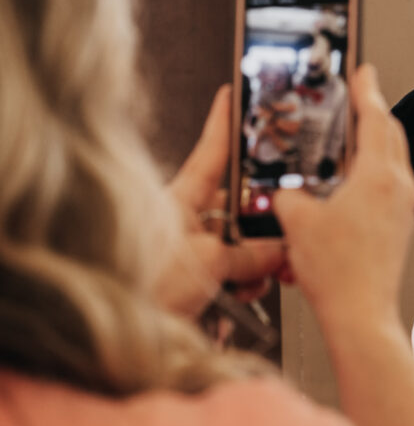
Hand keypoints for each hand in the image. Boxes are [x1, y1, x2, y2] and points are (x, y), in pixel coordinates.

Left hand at [154, 86, 285, 317]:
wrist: (116, 331)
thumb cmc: (140, 284)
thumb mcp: (208, 261)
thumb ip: (249, 254)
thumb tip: (279, 251)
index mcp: (182, 199)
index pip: (211, 152)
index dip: (224, 123)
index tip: (233, 95)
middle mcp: (184, 221)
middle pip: (236, 207)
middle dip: (263, 221)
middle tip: (285, 231)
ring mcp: (187, 251)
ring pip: (236, 244)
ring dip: (256, 261)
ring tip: (263, 276)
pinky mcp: (190, 281)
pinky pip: (229, 272)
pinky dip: (245, 282)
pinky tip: (249, 292)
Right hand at [275, 65, 413, 332]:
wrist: (360, 314)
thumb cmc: (335, 272)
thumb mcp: (296, 222)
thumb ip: (287, 197)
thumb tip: (285, 193)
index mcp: (378, 176)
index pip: (375, 118)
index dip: (366, 91)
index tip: (363, 71)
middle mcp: (399, 186)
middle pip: (389, 135)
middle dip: (372, 113)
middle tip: (355, 97)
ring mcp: (403, 206)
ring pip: (391, 159)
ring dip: (373, 142)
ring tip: (349, 135)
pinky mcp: (399, 224)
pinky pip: (389, 182)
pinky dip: (372, 169)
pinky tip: (351, 178)